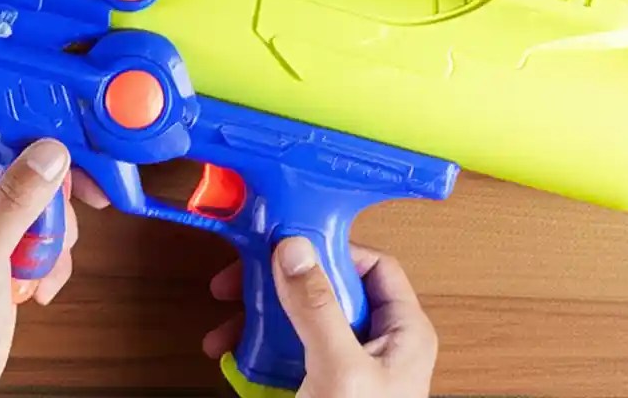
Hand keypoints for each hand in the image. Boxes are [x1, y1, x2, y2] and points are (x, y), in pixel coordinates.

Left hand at [0, 100, 107, 397]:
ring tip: (43, 253)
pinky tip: (40, 277)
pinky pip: (41, 214)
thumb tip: (50, 153)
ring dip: (53, 216)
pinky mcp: (0, 233)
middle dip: (44, 162)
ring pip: (32, 176)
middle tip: (70, 188)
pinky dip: (53, 244)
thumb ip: (15, 202)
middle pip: (3, 135)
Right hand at [203, 238, 437, 397]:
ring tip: (225, 327)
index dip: (333, 250)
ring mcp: (347, 370)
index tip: (288, 245)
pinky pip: (286, 357)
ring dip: (258, 319)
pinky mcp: (319, 391)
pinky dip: (256, 352)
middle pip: (328, 291)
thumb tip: (296, 250)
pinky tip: (231, 357)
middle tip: (239, 281)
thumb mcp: (339, 369)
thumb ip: (318, 308)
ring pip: (300, 322)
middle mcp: (377, 345)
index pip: (374, 267)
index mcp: (402, 332)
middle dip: (279, 286)